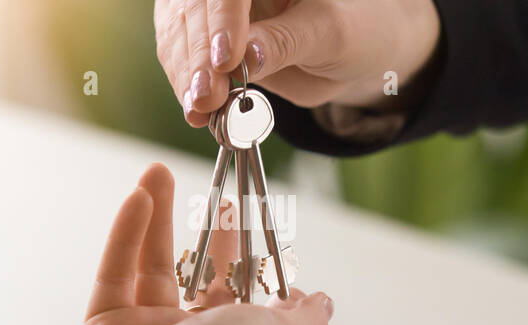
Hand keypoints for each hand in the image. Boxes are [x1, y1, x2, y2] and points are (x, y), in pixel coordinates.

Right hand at [43, 164, 333, 324]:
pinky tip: (139, 196)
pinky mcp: (106, 324)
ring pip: (151, 265)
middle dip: (212, 235)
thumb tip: (323, 303)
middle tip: (218, 200)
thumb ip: (308, 321)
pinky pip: (115, 270)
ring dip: (155, 216)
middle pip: (202, 277)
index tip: (260, 230)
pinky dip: (125, 233)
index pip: (249, 300)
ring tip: (158, 171)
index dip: (255, 264)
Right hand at [154, 0, 441, 126]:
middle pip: (197, 6)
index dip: (223, 19)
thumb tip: (246, 56)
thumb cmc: (349, 32)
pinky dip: (183, 80)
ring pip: (179, 27)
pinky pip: (178, 49)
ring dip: (185, 72)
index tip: (225, 61)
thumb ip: (287, 42)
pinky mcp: (199, 29)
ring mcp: (213, 4)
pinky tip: (194, 108)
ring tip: (198, 110)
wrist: (343, 50)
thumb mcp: (331, 36)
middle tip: (207, 98)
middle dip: (198, 55)